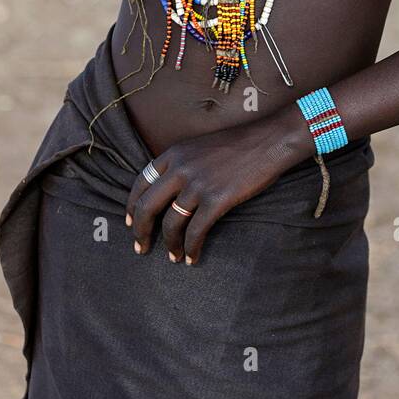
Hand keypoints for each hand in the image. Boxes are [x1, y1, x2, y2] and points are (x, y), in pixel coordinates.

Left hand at [124, 109, 310, 264]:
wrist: (268, 140)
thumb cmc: (238, 144)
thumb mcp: (200, 145)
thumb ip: (181, 163)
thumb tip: (168, 190)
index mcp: (173, 153)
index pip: (140, 182)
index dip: (132, 206)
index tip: (130, 222)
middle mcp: (180, 168)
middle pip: (147, 206)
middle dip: (140, 231)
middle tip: (140, 247)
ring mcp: (197, 185)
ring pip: (170, 224)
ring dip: (169, 245)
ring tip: (173, 257)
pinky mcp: (216, 200)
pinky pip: (196, 231)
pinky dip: (191, 248)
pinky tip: (193, 257)